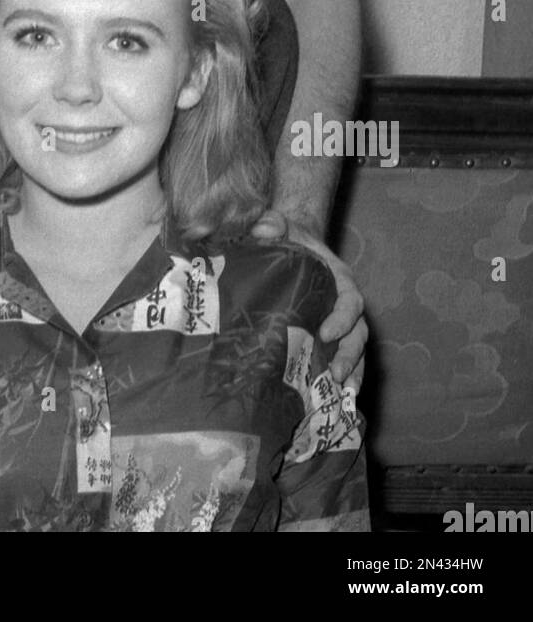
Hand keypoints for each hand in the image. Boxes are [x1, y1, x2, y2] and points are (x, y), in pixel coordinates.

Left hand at [249, 208, 366, 391]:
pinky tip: (336, 400)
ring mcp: (340, 322)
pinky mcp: (329, 336)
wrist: (292, 242)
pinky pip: (343, 359)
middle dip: (351, 356)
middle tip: (334, 375)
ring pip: (356, 351)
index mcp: (339, 278)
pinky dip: (344, 379)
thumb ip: (271, 223)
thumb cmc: (288, 236)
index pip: (350, 301)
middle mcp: (345, 303)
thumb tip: (265, 228)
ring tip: (341, 394)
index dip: (342, 319)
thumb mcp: (279, 224)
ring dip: (352, 373)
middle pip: (358, 333)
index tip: (325, 333)